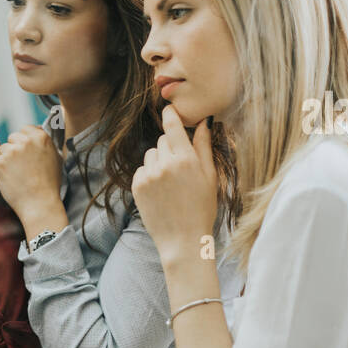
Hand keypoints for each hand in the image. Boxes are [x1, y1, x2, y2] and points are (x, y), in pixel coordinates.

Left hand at [0, 125, 64, 228]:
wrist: (39, 203)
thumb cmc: (49, 184)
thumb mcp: (56, 158)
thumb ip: (45, 143)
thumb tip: (37, 132)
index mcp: (41, 137)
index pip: (25, 129)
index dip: (24, 140)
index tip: (26, 151)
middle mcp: (25, 141)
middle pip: (12, 138)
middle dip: (15, 149)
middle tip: (22, 166)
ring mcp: (11, 152)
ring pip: (2, 149)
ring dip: (7, 159)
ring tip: (18, 174)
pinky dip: (0, 169)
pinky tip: (10, 178)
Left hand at [130, 107, 218, 263]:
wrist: (183, 239)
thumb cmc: (202, 208)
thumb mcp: (209, 176)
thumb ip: (203, 147)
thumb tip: (203, 122)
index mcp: (186, 159)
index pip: (173, 126)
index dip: (170, 115)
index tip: (169, 109)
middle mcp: (165, 164)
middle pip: (162, 141)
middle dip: (171, 148)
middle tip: (181, 168)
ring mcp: (149, 175)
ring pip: (151, 155)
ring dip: (159, 162)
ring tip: (170, 182)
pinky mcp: (137, 186)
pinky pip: (142, 170)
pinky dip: (149, 175)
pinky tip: (160, 191)